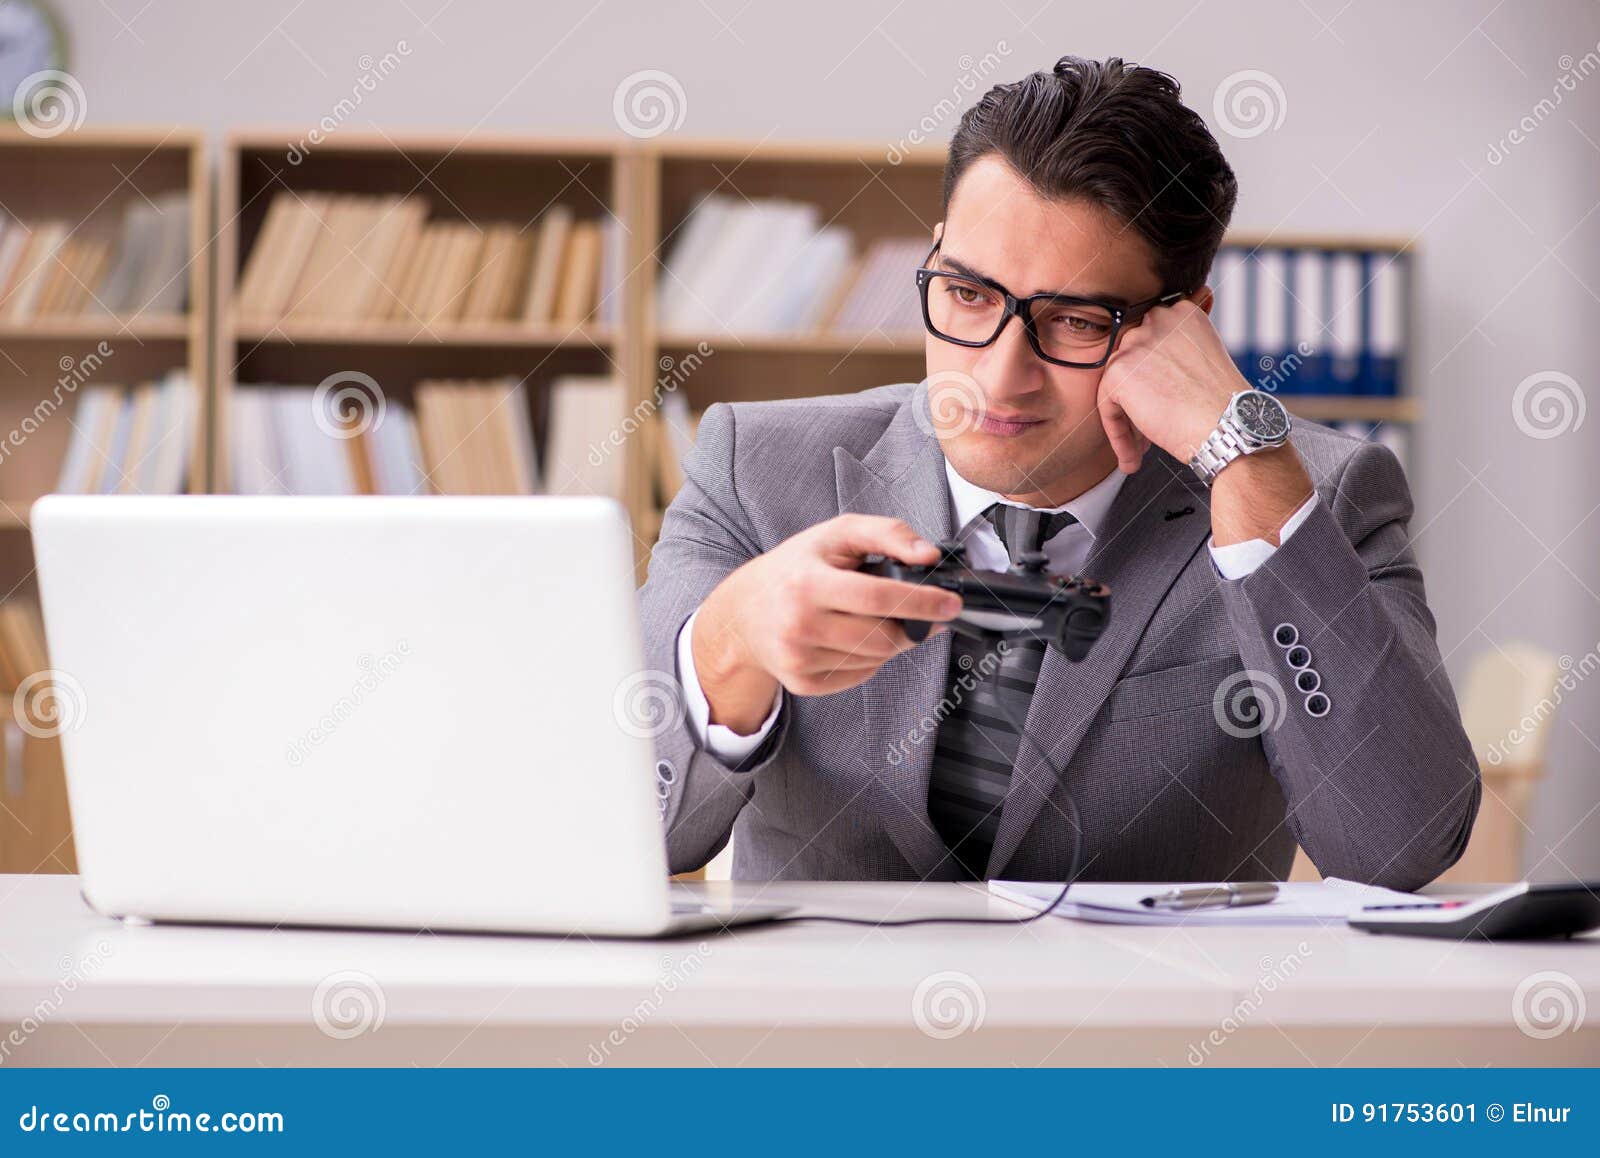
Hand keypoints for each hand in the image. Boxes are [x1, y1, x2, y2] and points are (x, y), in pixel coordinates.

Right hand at [692, 515, 962, 733]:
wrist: (744, 612)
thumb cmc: (795, 569)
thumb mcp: (835, 535)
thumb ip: (886, 533)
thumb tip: (928, 556)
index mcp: (808, 584)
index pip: (879, 597)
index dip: (923, 602)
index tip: (951, 604)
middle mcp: (800, 626)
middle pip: (883, 637)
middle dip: (914, 626)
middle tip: (927, 613)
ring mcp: (799, 659)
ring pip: (876, 658)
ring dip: (891, 640)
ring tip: (875, 617)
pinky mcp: (803, 684)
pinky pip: (860, 675)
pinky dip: (870, 658)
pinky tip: (853, 636)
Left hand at [1097, 297, 1313, 545]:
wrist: (1229, 426)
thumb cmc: (1224, 405)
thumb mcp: (1205, 360)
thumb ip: (1177, 354)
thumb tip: (1149, 374)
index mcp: (1182, 313)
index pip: (1152, 343)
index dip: (1153, 377)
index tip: (1164, 401)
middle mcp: (1157, 320)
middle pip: (1132, 362)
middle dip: (1138, 397)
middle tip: (1150, 429)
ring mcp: (1135, 344)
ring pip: (1118, 386)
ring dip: (1128, 419)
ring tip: (1142, 448)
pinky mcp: (1118, 372)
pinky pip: (1108, 407)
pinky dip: (1118, 436)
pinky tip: (1133, 459)